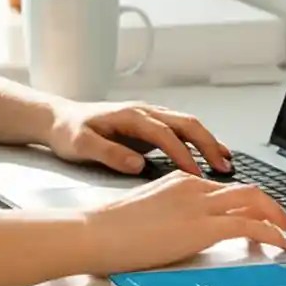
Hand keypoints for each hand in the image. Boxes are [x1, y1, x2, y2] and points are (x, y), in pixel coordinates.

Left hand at [45, 99, 232, 175]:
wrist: (59, 119)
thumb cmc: (68, 132)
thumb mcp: (80, 145)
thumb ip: (109, 154)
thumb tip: (137, 164)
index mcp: (130, 116)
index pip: (164, 134)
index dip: (182, 153)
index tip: (196, 173)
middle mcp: (144, 112)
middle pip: (185, 123)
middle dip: (207, 143)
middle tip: (224, 167)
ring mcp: (149, 117)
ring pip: (187, 124)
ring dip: (208, 141)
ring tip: (227, 162)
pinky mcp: (149, 127)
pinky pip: (181, 131)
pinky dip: (199, 141)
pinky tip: (211, 155)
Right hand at [85, 171, 285, 274]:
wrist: (95, 232)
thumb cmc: (110, 229)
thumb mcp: (147, 213)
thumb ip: (170, 215)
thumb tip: (180, 232)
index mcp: (180, 182)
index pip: (225, 189)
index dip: (247, 204)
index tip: (257, 218)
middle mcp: (194, 187)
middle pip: (247, 190)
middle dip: (271, 207)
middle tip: (283, 224)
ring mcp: (200, 205)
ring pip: (254, 202)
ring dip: (277, 219)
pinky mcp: (203, 226)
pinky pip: (250, 225)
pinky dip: (272, 233)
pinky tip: (281, 244)